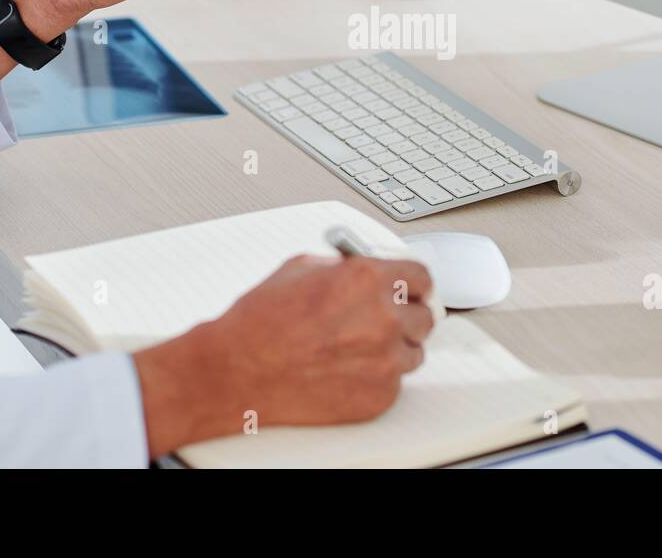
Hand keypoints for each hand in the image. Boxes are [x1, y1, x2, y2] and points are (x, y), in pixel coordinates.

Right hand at [133, 254, 436, 457]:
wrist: (237, 370)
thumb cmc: (259, 322)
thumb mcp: (301, 268)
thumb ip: (345, 267)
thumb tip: (364, 268)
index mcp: (365, 280)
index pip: (422, 276)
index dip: (416, 282)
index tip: (414, 287)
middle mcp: (382, 318)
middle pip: (424, 316)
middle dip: (406, 314)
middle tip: (385, 318)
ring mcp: (383, 360)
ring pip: (413, 351)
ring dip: (393, 347)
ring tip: (356, 347)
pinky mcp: (378, 395)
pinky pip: (395, 382)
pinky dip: (377, 376)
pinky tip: (346, 369)